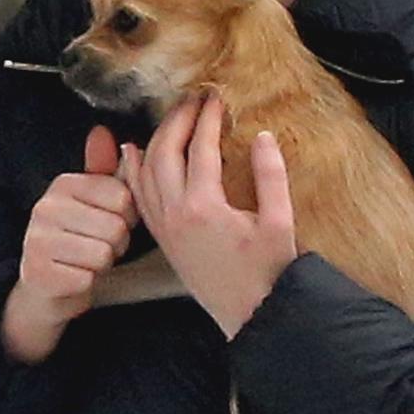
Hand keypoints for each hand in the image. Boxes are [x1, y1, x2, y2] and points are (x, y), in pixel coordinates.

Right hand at [2, 126, 138, 363]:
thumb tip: (103, 133)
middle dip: (116, 244)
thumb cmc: (76, 240)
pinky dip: (87, 282)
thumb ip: (105, 171)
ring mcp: (37, 240)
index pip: (123, 198)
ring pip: (103, 254)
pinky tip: (74, 276)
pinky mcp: (37, 273)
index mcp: (63, 185)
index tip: (108, 223)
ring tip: (86, 260)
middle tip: (97, 245)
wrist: (45, 286)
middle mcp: (45, 207)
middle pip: (116, 228)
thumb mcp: (92, 202)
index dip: (126, 218)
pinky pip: (87, 278)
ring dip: (102, 264)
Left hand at [118, 91, 295, 339]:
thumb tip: (263, 136)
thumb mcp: (280, 222)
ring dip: (157, 139)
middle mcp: (175, 214)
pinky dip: (133, 170)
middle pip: (165, 152)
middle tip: (193, 98)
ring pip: (146, 171)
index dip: (208, 118)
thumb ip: (271, 176)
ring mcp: (164, 227)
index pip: (201, 148)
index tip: (216, 97)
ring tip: (173, 117)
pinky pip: (138, 196)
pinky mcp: (162, 238)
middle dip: (177, 119)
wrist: (251, 316)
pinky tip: (133, 152)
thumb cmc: (270, 272)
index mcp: (204, 206)